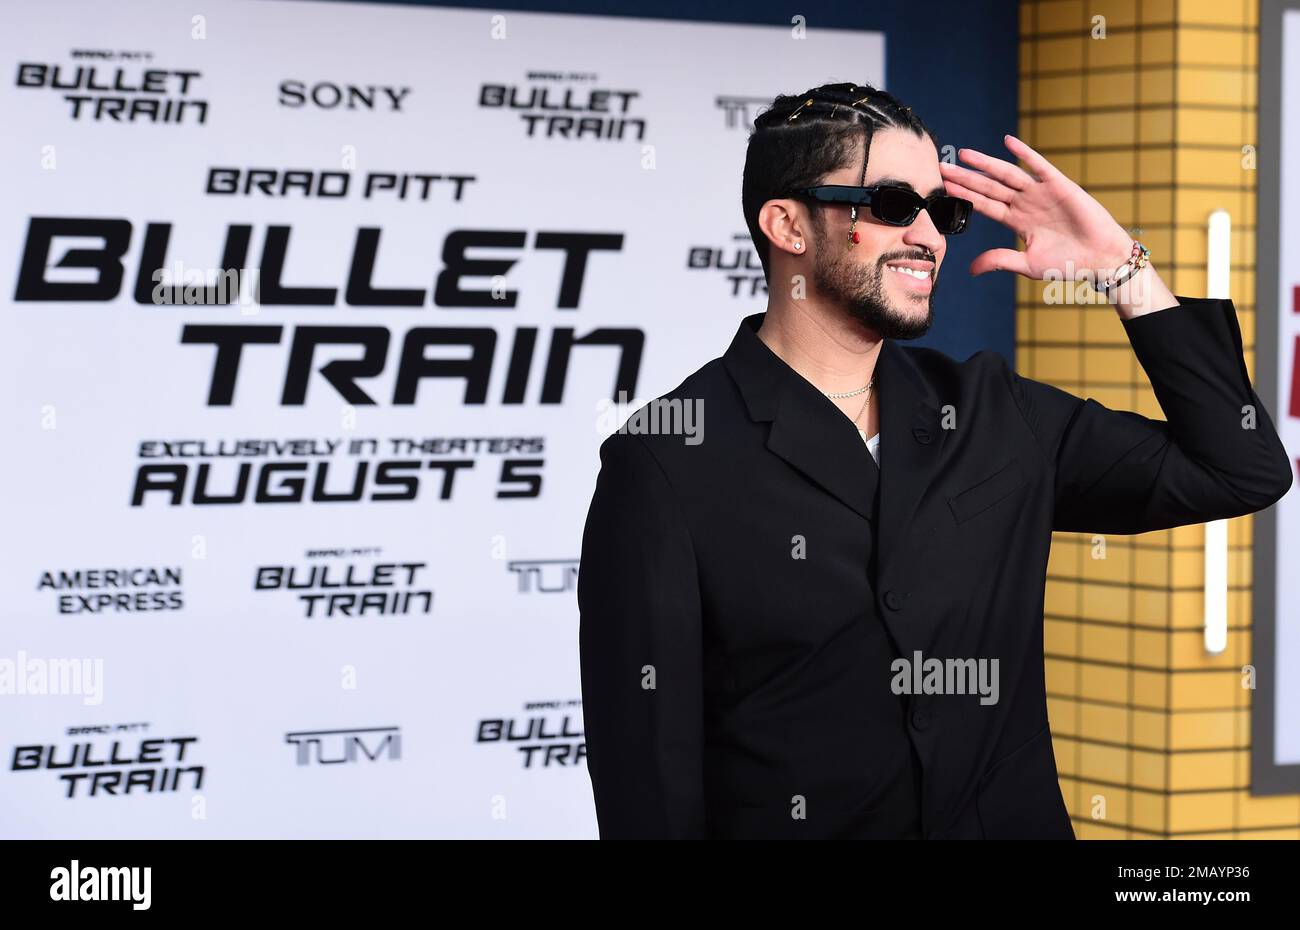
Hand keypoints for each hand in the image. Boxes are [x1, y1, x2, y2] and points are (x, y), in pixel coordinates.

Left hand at [939, 134, 1133, 281]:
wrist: (1099, 258)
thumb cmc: (1066, 264)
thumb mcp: (1027, 264)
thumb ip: (999, 261)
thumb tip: (971, 270)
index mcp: (1016, 221)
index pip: (984, 204)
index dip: (964, 196)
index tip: (943, 188)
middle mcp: (1025, 203)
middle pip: (989, 187)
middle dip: (966, 177)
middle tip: (941, 167)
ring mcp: (1040, 193)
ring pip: (1007, 175)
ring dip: (986, 164)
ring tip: (964, 154)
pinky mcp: (1059, 186)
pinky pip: (1039, 166)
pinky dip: (1025, 154)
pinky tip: (1008, 142)